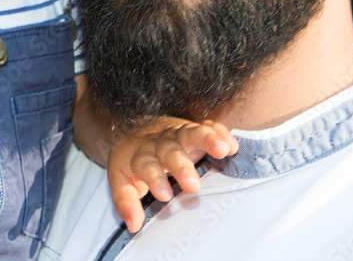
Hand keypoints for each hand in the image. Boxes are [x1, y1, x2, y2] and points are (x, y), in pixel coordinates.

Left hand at [106, 118, 237, 233]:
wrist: (134, 130)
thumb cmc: (131, 161)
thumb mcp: (121, 181)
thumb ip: (126, 202)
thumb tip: (134, 225)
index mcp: (141, 157)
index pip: (146, 166)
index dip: (155, 180)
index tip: (165, 195)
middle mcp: (160, 144)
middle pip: (170, 151)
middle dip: (182, 167)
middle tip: (194, 185)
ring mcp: (177, 134)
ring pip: (190, 132)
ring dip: (207, 139)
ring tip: (223, 150)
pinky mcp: (192, 130)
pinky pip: (207, 127)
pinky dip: (219, 133)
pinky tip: (231, 145)